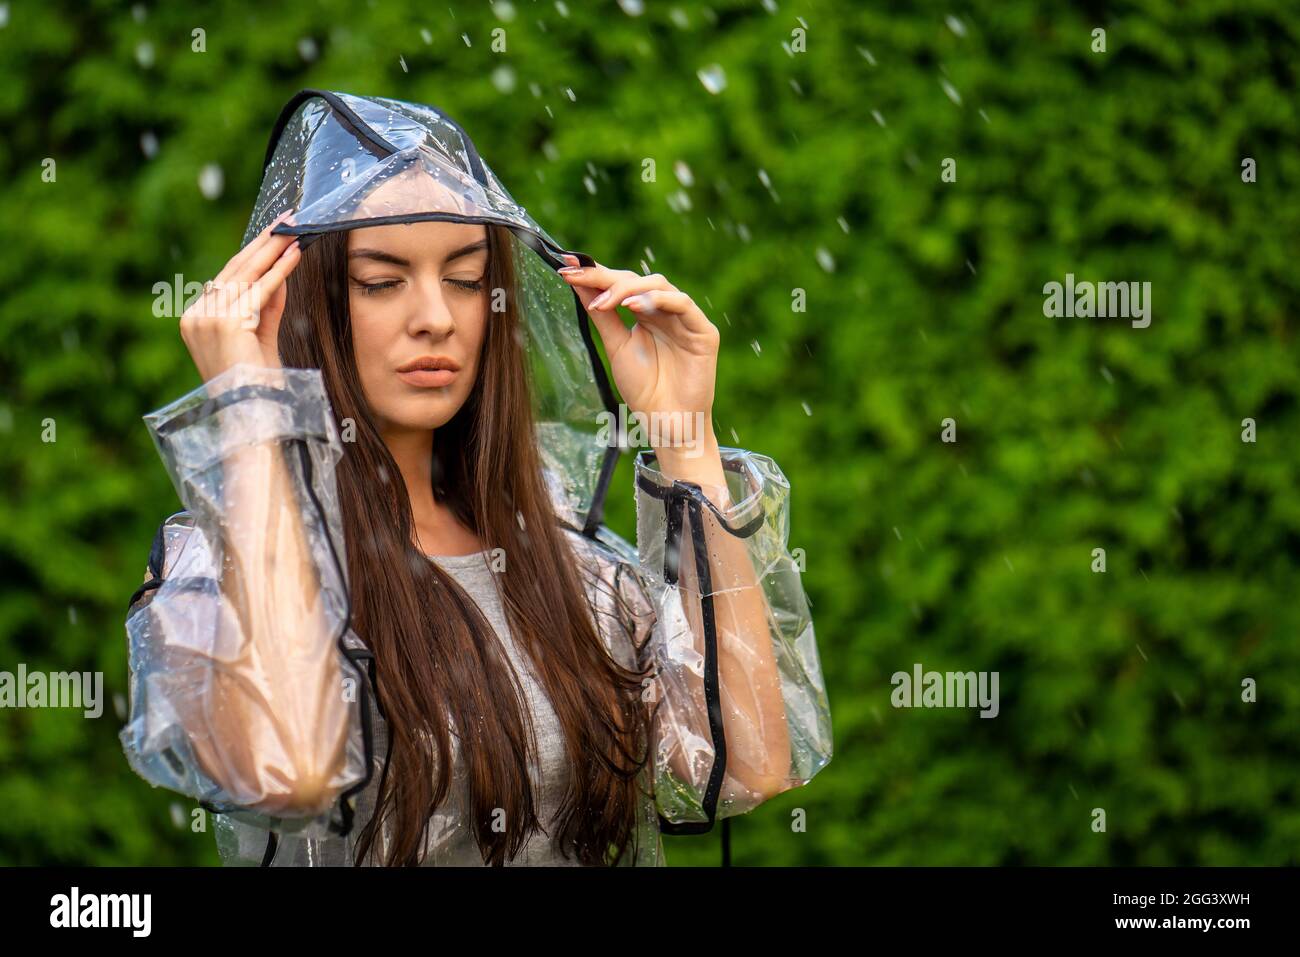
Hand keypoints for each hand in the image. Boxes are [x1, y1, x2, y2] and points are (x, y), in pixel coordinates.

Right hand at [179, 210, 300, 382]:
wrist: (253, 415)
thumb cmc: (257, 384)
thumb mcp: (260, 335)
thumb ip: (266, 304)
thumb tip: (281, 271)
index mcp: (196, 319)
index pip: (228, 278)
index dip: (253, 253)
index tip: (274, 231)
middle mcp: (196, 315)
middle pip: (235, 270)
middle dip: (265, 243)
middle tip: (288, 219)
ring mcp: (207, 318)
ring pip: (246, 276)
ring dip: (274, 250)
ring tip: (295, 230)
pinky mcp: (225, 323)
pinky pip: (259, 291)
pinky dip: (279, 271)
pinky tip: (295, 254)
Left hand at [557, 256, 719, 455]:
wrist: (667, 424)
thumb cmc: (645, 390)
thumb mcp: (616, 346)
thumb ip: (602, 314)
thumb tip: (578, 282)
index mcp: (647, 314)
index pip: (621, 285)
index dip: (595, 274)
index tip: (565, 268)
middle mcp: (666, 311)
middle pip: (637, 280)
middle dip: (605, 278)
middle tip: (577, 279)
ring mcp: (686, 319)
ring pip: (659, 284)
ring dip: (628, 288)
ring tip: (604, 302)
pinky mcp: (703, 331)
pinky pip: (683, 304)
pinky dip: (657, 299)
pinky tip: (633, 306)